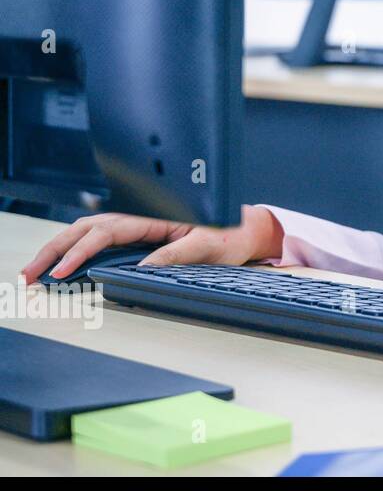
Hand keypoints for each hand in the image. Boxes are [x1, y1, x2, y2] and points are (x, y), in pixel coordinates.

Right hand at [20, 205, 283, 284]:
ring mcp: (137, 226)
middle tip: (30, 275)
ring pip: (87, 233)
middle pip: (86, 228)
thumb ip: (177, 252)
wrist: (245, 228)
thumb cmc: (230, 234)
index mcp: (152, 215)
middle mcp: (139, 217)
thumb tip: (144, 266)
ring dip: (59, 250)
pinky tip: (60, 266)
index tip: (63, 271)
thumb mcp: (208, 244)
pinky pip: (100, 241)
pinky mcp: (138, 237)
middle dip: (54, 250)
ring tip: (35, 273)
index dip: (80, 251)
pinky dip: (75, 252)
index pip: (106, 231)